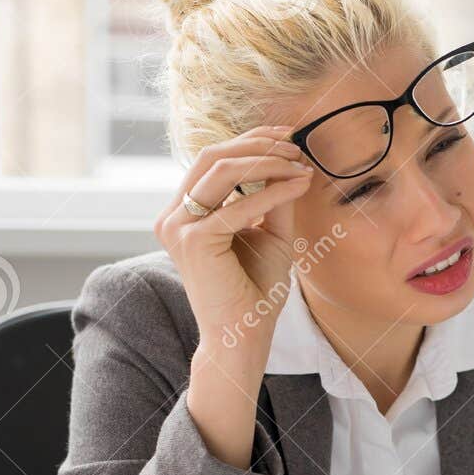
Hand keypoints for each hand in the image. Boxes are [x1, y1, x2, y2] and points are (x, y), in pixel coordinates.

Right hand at [153, 124, 314, 355]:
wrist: (242, 337)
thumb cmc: (255, 291)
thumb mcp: (270, 234)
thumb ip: (273, 198)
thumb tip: (292, 160)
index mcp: (184, 212)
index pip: (213, 160)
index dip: (250, 142)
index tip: (288, 137)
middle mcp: (173, 216)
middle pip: (213, 155)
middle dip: (258, 144)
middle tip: (296, 145)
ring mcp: (177, 226)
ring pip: (221, 170)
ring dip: (267, 161)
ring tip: (300, 164)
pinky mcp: (193, 240)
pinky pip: (239, 204)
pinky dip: (273, 191)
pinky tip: (299, 186)